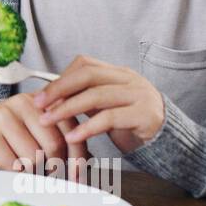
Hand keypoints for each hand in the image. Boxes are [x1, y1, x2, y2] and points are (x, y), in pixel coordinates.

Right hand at [0, 92, 90, 182]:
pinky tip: (14, 171)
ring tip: (31, 173)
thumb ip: (64, 142)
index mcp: (43, 101)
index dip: (77, 157)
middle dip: (55, 168)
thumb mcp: (40, 132)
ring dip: (35, 174)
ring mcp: (3, 117)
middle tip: (50, 177)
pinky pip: (12, 166)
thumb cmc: (15, 136)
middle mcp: (24, 103)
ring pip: (33, 158)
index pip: (70, 130)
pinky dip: (16, 176)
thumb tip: (84, 168)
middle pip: (53, 145)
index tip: (77, 177)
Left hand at [31, 55, 165, 152]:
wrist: (168, 140)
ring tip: (48, 120)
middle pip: (88, 75)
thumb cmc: (131, 123)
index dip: (60, 78)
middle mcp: (129, 79)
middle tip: (38, 105)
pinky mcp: (145, 115)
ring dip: (67, 109)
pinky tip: (73, 137)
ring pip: (97, 95)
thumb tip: (49, 98)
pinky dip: (88, 127)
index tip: (41, 96)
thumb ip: (84, 99)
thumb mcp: (106, 107)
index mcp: (118, 73)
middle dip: (58, 89)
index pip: (85, 64)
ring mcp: (139, 95)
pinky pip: (110, 118)